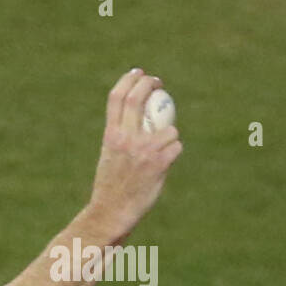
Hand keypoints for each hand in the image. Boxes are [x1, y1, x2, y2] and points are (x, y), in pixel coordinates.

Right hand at [85, 68, 182, 242]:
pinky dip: (173, 154)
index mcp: (110, 136)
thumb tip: (139, 118)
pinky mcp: (160, 162)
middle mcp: (125, 139)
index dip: (129, 80)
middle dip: (150, 83)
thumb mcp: (109, 156)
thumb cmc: (111, 187)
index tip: (138, 73)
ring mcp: (143, 149)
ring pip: (169, 128)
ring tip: (159, 153)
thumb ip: (121, 137)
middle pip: (139, 98)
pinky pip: (176, 147)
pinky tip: (162, 167)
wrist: (111, 212)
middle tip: (158, 83)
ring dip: (169, 137)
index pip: (117, 98)